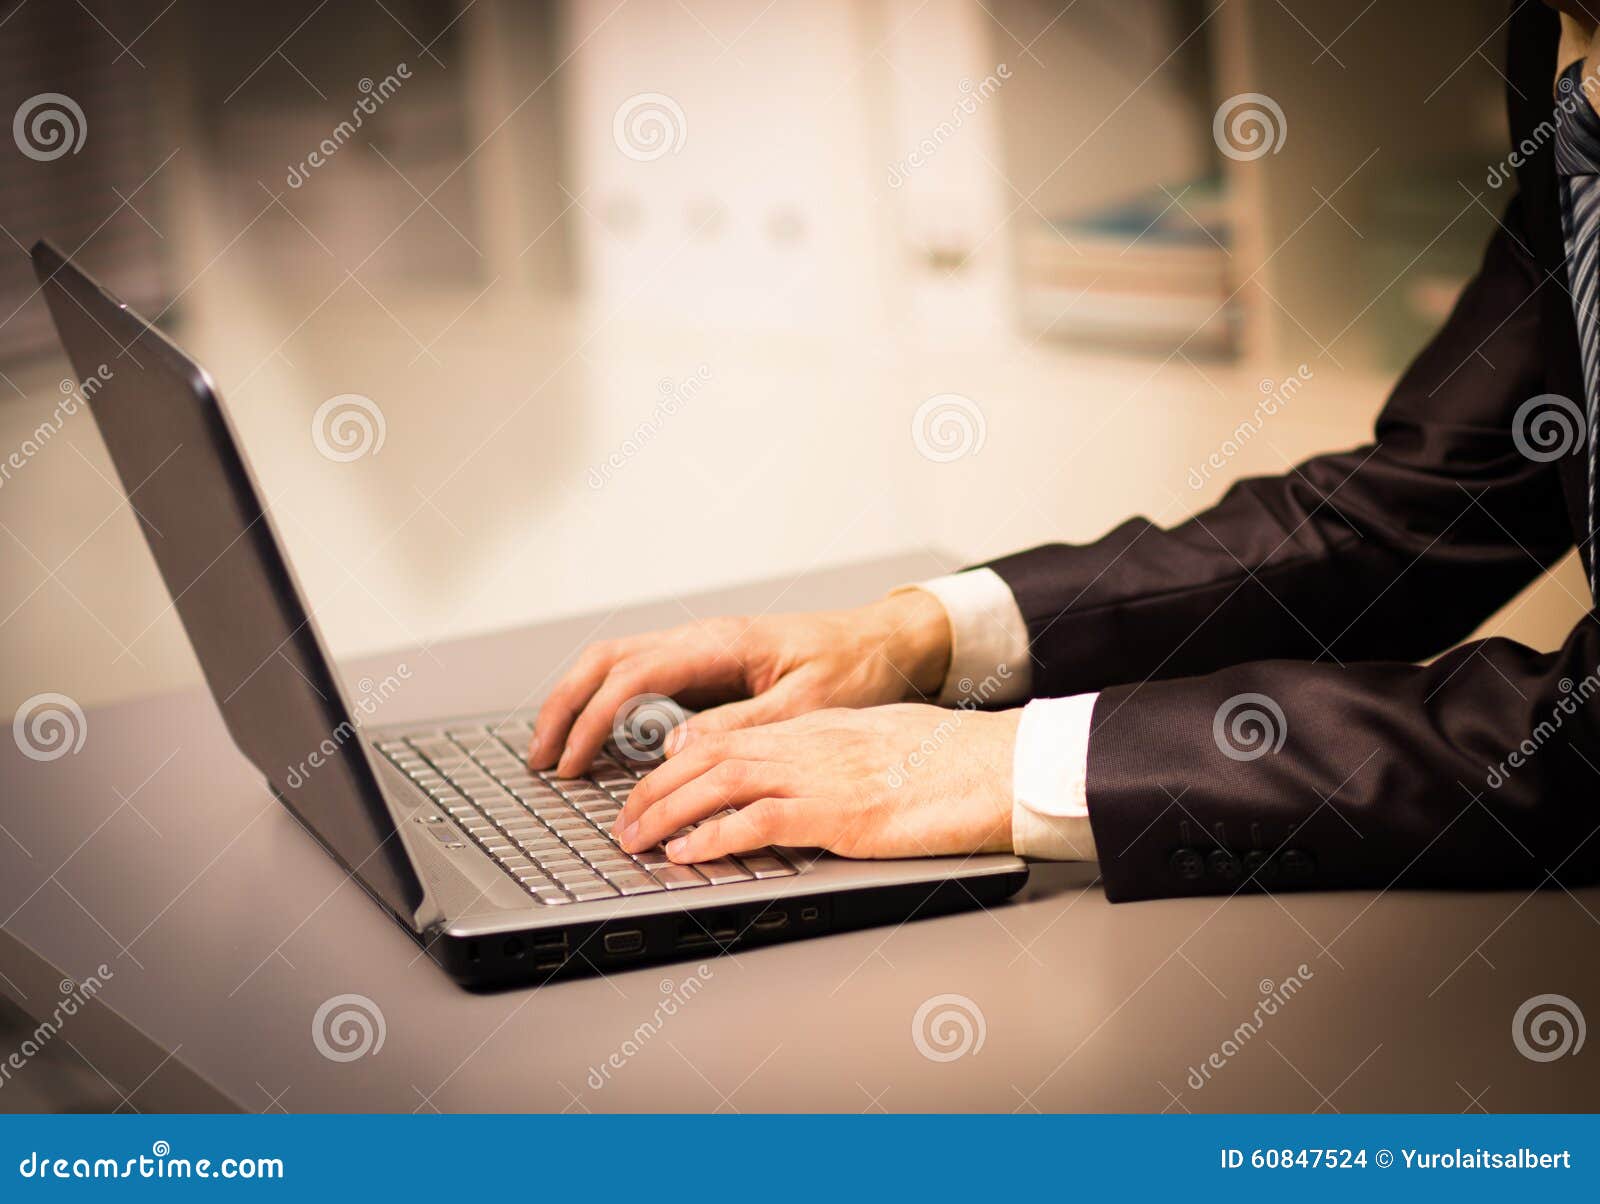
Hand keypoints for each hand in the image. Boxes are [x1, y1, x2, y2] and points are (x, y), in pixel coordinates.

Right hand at [528, 591, 952, 775]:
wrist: (883, 641)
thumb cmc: (854, 666)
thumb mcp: (806, 704)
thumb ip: (740, 726)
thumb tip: (676, 748)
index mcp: (720, 643)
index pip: (632, 675)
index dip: (594, 720)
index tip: (573, 761)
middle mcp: (701, 637)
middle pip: (606, 661)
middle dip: (565, 707)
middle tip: (543, 757)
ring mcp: (699, 646)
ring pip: (615, 663)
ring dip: (580, 702)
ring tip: (558, 750)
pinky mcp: (705, 662)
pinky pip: (640, 675)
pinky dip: (607, 702)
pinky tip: (600, 736)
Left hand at [613, 704, 1019, 861]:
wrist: (998, 764)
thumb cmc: (952, 762)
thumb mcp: (880, 746)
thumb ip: (836, 758)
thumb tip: (809, 782)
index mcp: (816, 730)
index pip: (727, 738)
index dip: (678, 764)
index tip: (651, 789)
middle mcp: (809, 746)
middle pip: (708, 756)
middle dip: (654, 790)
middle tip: (623, 821)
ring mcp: (821, 777)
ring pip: (719, 782)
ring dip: (667, 813)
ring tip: (636, 840)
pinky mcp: (839, 813)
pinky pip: (759, 820)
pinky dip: (713, 836)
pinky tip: (687, 853)